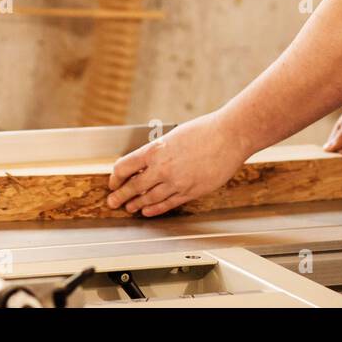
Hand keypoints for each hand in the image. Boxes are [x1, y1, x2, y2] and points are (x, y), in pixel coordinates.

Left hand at [106, 111, 251, 216]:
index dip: (116, 177)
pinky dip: (155, 209)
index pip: (124, 167)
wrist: (229, 136)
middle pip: (133, 186)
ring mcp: (176, 182)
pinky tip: (148, 211)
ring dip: (136, 204)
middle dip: (120, 196)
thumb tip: (146, 162)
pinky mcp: (191, 191)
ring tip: (129, 207)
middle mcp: (162, 168)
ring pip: (149, 198)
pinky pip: (168, 204)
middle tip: (112, 202)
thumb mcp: (173, 136)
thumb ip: (159, 151)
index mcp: (155, 150)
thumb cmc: (205, 131)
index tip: (113, 181)